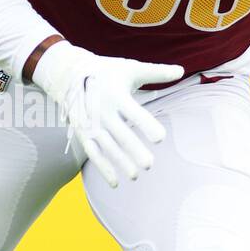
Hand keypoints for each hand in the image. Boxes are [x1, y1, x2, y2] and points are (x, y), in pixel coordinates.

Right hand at [32, 40, 182, 186]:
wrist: (68, 73)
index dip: (146, 125)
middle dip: (133, 150)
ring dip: (120, 162)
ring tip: (136, 176)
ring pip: (106, 147)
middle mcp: (102, 111)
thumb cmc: (107, 71)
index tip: (160, 138)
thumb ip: (156, 72)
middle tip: (149, 164)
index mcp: (116, 94)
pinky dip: (103, 168)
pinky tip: (115, 183)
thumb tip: (181, 70)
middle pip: (119, 134)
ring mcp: (91, 123)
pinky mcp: (83, 133)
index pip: (133, 112)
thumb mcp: (130, 68)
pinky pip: (93, 153)